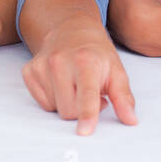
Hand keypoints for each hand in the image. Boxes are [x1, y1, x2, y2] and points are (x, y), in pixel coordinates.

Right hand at [22, 15, 136, 134]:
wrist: (71, 30)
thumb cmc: (96, 54)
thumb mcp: (116, 71)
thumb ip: (123, 98)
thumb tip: (131, 120)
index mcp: (86, 61)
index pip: (87, 94)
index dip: (87, 114)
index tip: (84, 131)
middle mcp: (60, 61)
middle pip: (69, 110)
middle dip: (81, 110)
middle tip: (90, 93)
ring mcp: (42, 65)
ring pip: (54, 108)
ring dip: (67, 104)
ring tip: (75, 86)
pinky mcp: (29, 71)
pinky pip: (42, 103)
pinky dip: (53, 99)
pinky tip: (61, 84)